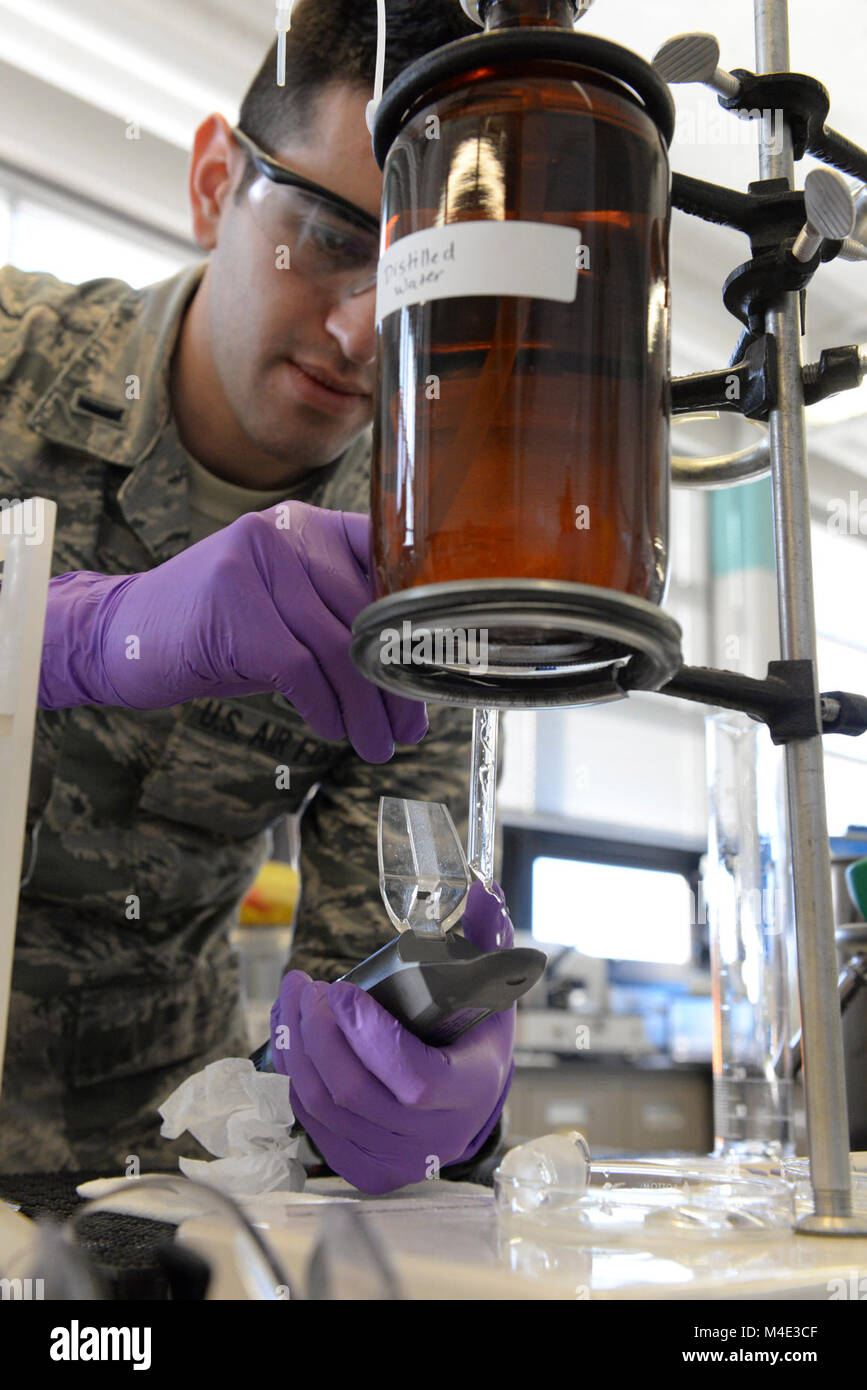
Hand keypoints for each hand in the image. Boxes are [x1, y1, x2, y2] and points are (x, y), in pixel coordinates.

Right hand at [38, 501, 426, 762]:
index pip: (387, 560)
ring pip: (339, 647)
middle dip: (395, 681)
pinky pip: (301, 668)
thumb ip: (341, 616)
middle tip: (410, 727)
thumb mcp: (285, 608)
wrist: (122, 636)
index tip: (440, 667)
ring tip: (378, 744)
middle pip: (366, 614)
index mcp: (307, 525)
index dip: (420, 618)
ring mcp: (255, 564)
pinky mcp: (234, 608)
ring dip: (365, 708)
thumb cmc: (216, 630)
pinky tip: (334, 730)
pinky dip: (325, 708)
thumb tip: (411, 666)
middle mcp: (285, 532)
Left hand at [270, 879, 515, 1193]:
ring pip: (326, 1107)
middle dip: (317, 1031)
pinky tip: (293, 1038)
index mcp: (473, 1089)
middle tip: (305, 986)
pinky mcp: (365, 1169)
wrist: (468, 1095)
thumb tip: (480, 888)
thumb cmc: (474, 1032)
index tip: (342, 989)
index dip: (370, 1036)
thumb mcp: (491, 984)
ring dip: (297, 1047)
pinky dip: (294, 1077)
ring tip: (293, 1000)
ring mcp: (399, 1161)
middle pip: (356, 1090)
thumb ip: (487, 935)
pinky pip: (314, 1124)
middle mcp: (438, 1137)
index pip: (417, 1078)